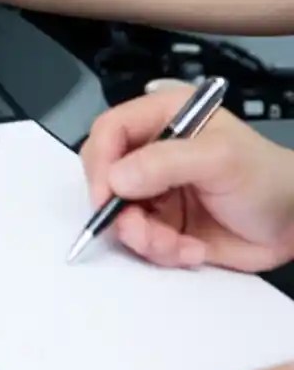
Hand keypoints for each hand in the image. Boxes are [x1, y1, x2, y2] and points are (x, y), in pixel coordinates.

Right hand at [80, 85, 293, 271]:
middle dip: (120, 209)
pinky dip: (160, 251)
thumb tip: (115, 179)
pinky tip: (191, 250)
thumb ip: (166, 163)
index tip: (106, 195)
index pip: (109, 131)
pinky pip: (139, 241)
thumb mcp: (221, 159)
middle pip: (104, 176)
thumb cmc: (268, 178)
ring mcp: (154, 191)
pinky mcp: (161, 223)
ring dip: (143, 236)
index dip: (101, 162)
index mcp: (164, 118)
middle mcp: (152, 152)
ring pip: (118, 215)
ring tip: (176, 244)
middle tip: (141, 229)